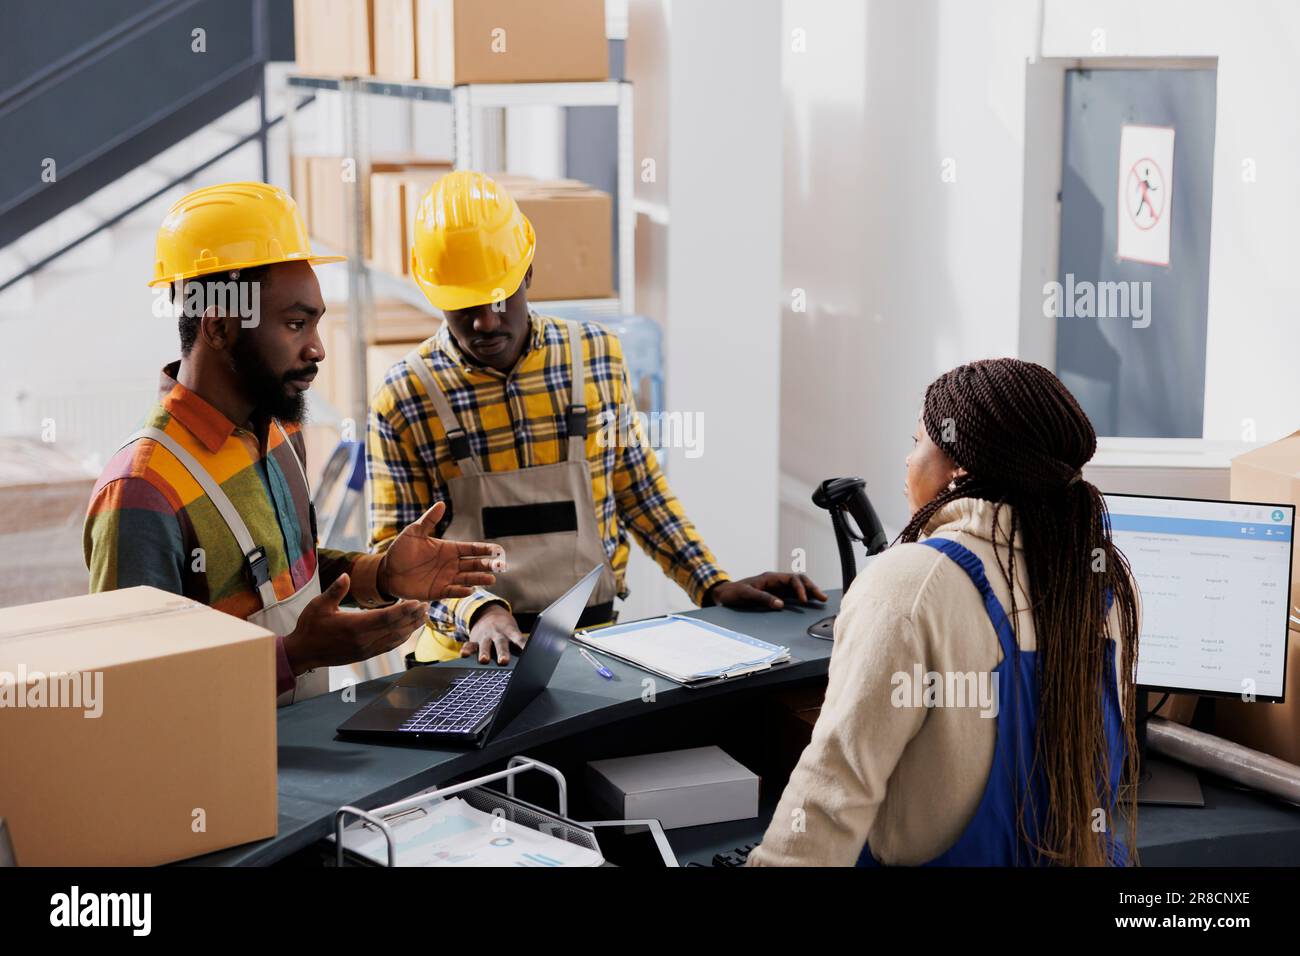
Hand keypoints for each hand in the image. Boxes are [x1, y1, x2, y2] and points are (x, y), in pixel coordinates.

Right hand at [282, 574, 427, 673]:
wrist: (303, 652)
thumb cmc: (310, 626)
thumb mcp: (319, 604)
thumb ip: (335, 590)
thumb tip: (347, 575)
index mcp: (354, 626)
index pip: (386, 617)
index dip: (404, 610)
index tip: (417, 602)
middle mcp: (363, 639)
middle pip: (395, 628)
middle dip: (413, 617)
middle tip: (427, 606)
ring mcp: (365, 649)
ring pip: (394, 639)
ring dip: (411, 628)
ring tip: (423, 617)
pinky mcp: (364, 655)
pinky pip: (388, 647)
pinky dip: (400, 639)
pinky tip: (408, 632)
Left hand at [379, 501, 505, 600]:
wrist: (387, 572)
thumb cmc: (401, 550)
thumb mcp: (414, 532)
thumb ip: (429, 520)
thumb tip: (441, 504)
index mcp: (449, 549)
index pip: (471, 549)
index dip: (484, 549)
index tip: (497, 550)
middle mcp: (451, 564)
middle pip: (474, 564)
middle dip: (488, 565)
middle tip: (501, 565)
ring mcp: (446, 578)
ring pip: (467, 578)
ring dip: (479, 578)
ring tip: (491, 579)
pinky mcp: (438, 591)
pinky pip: (452, 591)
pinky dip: (461, 591)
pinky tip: (469, 589)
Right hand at [460, 603, 526, 664]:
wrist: (487, 612)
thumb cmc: (506, 628)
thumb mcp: (513, 631)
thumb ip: (519, 644)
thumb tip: (532, 658)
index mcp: (510, 631)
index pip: (518, 638)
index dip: (523, 645)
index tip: (527, 652)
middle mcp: (497, 633)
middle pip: (500, 643)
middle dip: (502, 652)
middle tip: (503, 661)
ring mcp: (485, 636)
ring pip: (484, 645)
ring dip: (484, 652)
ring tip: (484, 660)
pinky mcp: (474, 640)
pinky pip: (469, 644)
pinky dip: (466, 649)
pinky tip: (463, 655)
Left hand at [706, 572, 827, 609]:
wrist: (723, 594)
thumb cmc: (733, 593)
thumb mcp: (746, 595)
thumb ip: (763, 598)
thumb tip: (781, 605)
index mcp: (770, 578)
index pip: (792, 579)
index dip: (800, 589)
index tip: (804, 601)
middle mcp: (775, 581)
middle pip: (798, 580)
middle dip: (811, 588)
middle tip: (822, 598)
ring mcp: (776, 588)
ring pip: (797, 587)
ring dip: (809, 592)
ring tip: (821, 599)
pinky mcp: (774, 595)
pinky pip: (792, 594)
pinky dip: (802, 597)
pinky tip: (809, 603)